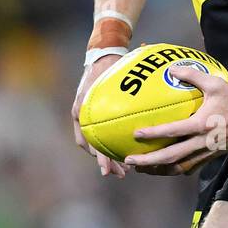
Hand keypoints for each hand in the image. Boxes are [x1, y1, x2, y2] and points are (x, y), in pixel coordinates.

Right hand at [72, 57, 128, 178]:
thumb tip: (146, 83)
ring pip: (97, 144)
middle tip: (119, 174)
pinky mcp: (97, 117)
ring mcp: (88, 117)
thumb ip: (125, 83)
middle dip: (105, 161)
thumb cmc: (109, 63)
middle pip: (92, 146)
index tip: (108, 168)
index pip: (86, 139)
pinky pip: (102, 137)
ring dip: (108, 158)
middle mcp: (82, 116)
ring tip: (124, 170)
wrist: (103, 54)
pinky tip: (127, 152)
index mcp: (81, 110)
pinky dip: (111, 146)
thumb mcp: (113, 75)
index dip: (98, 155)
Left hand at [124, 66, 227, 171]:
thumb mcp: (215, 83)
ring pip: (179, 166)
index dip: (153, 134)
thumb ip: (192, 75)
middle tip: (129, 161)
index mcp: (202, 124)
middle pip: (171, 156)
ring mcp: (208, 152)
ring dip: (159, 170)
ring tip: (142, 169)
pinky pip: (190, 167)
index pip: (173, 131)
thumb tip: (171, 69)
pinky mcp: (212, 156)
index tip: (136, 134)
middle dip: (148, 161)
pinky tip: (163, 168)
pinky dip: (174, 169)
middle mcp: (203, 141)